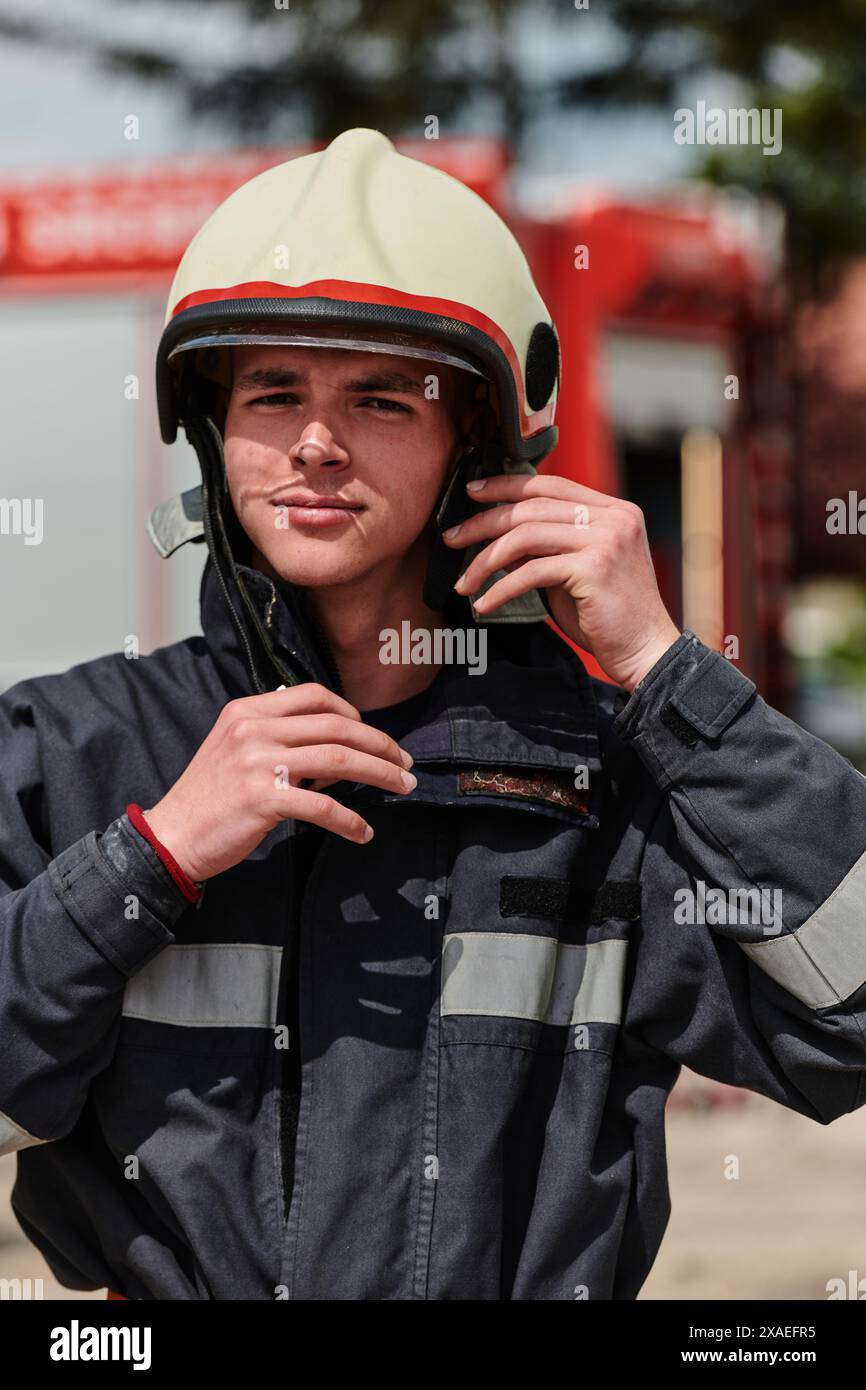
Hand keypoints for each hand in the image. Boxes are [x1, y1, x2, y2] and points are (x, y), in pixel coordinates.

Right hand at [143, 684, 415, 881]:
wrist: (172, 836)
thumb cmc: (210, 798)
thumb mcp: (238, 752)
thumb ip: (281, 741)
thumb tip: (339, 750)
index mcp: (247, 711)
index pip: (313, 695)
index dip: (352, 712)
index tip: (373, 734)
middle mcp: (253, 730)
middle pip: (336, 726)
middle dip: (380, 744)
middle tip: (405, 763)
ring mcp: (258, 763)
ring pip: (339, 759)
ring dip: (379, 774)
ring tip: (402, 787)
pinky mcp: (263, 800)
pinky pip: (323, 805)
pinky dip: (349, 820)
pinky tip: (362, 831)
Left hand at [443, 473, 680, 691]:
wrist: (646, 651)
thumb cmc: (608, 616)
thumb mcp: (574, 571)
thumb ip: (546, 548)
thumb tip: (498, 536)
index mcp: (614, 510)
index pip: (550, 484)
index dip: (507, 485)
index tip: (472, 491)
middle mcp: (614, 518)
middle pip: (532, 507)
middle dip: (483, 521)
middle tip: (451, 538)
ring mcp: (606, 540)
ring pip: (526, 536)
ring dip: (485, 560)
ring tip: (463, 582)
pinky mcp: (594, 568)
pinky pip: (531, 572)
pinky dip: (501, 589)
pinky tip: (484, 604)